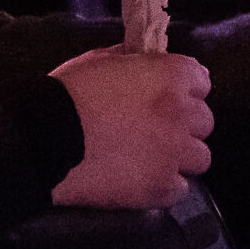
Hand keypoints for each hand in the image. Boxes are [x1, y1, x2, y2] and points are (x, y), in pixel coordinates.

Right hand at [49, 47, 212, 208]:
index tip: (168, 97)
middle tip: (155, 129)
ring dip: (180, 157)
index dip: (184, 89)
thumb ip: (133, 59)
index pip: (201, 80)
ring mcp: (174, 153)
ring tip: (152, 159)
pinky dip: (164, 186)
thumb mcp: (100, 60)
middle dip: (183, 124)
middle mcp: (181, 113)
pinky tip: (141, 181)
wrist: (45, 138)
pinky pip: (180, 189)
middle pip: (204, 121)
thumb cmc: (68, 93)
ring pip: (199, 157)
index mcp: (171, 76)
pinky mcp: (162, 187)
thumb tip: (145, 60)